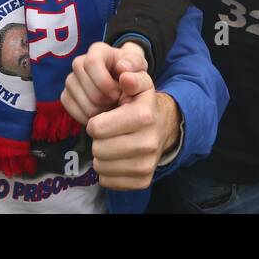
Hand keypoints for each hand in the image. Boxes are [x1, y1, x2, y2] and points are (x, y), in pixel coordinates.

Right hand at [61, 40, 148, 122]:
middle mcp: (80, 62)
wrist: (125, 88)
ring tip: (110, 109)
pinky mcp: (66, 94)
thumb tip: (122, 68)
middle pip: (81, 81)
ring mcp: (71, 79)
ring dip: (93, 109)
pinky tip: (100, 116)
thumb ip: (136, 67)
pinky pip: (69, 107)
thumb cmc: (133, 75)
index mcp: (98, 51)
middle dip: (100, 98)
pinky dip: (84, 116)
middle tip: (115, 104)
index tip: (117, 94)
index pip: (91, 62)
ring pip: (73, 96)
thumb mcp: (140, 69)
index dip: (104, 82)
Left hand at [87, 73, 180, 189]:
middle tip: (108, 133)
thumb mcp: (140, 84)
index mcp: (144, 116)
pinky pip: (108, 182)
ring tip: (111, 145)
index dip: (95, 122)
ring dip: (101, 156)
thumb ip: (131, 76)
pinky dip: (107, 172)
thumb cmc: (143, 105)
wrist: (164, 128)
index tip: (103, 118)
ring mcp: (147, 165)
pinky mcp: (143, 181)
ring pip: (100, 167)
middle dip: (97, 140)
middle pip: (97, 149)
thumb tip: (124, 76)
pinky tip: (117, 159)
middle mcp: (148, 143)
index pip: (97, 128)